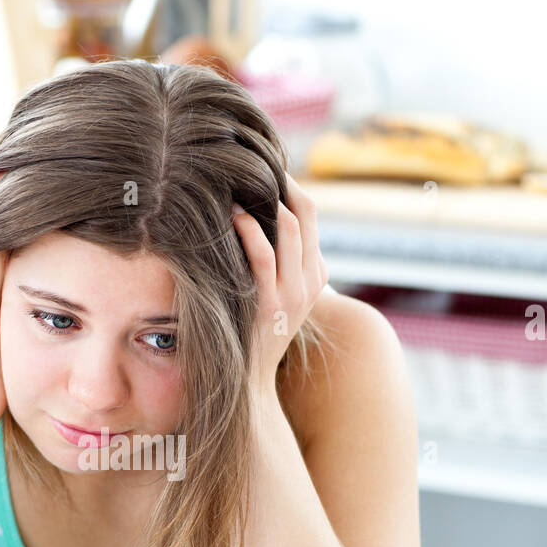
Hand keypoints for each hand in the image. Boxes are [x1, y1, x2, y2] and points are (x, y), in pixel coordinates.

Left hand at [232, 173, 328, 413]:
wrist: (248, 387)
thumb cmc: (249, 339)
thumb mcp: (271, 299)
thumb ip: (272, 267)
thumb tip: (249, 228)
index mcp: (314, 275)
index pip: (310, 213)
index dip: (288, 183)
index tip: (259, 163)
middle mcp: (311, 281)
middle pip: (305, 212)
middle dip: (277, 181)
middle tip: (246, 159)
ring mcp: (294, 294)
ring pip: (290, 229)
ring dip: (263, 200)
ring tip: (236, 180)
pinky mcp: (271, 306)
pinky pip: (265, 258)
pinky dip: (250, 231)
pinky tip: (231, 215)